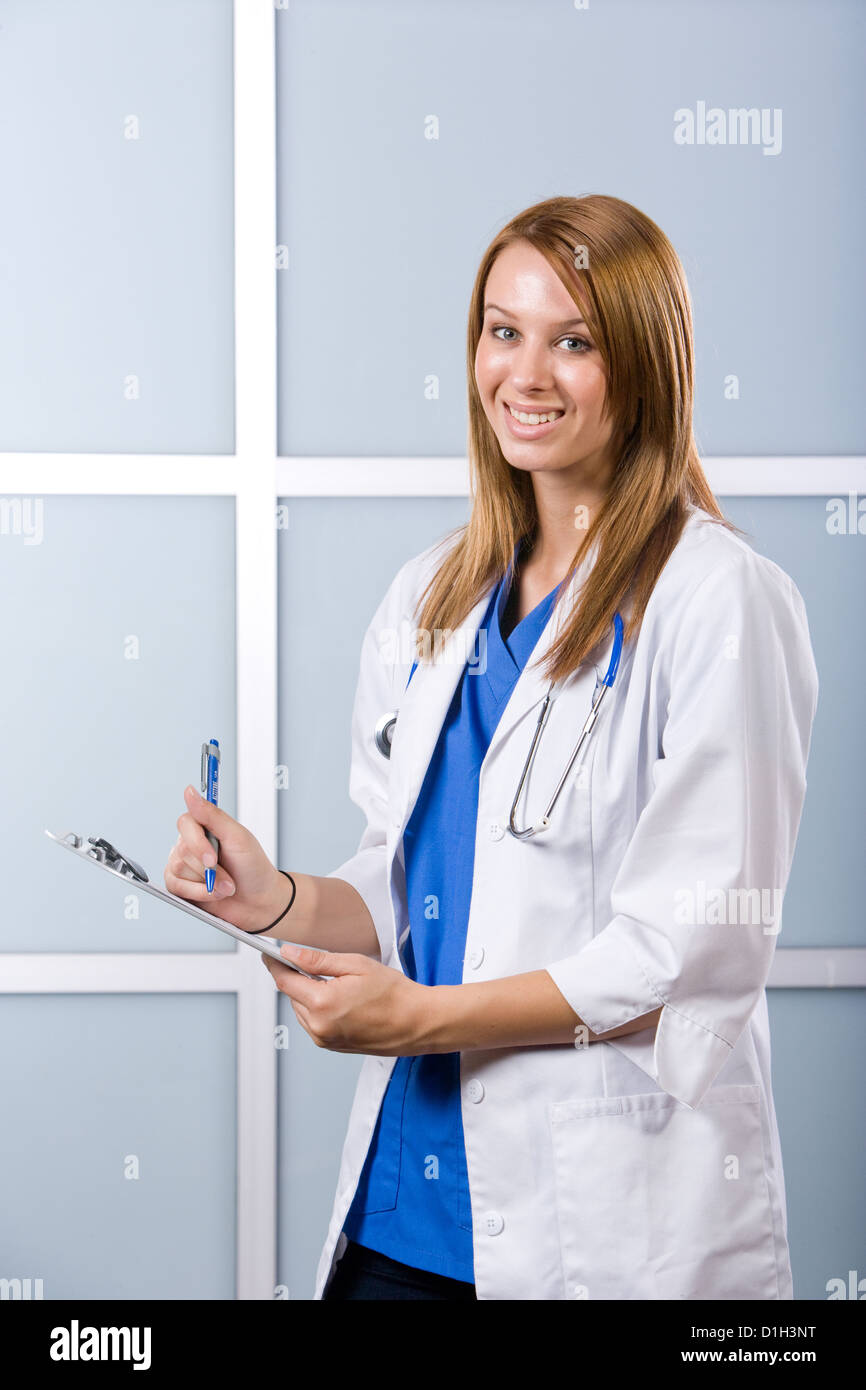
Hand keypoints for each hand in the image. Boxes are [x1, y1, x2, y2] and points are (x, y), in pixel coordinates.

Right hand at [164, 786, 286, 932]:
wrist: (260, 901)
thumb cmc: (253, 867)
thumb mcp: (237, 837)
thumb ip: (211, 814)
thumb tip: (189, 792)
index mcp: (205, 827)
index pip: (185, 823)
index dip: (197, 842)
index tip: (212, 858)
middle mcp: (191, 844)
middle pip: (183, 849)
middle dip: (209, 868)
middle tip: (228, 874)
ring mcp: (183, 865)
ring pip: (179, 869)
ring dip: (208, 883)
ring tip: (226, 885)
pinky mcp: (179, 886)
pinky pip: (176, 887)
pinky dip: (198, 893)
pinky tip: (213, 894)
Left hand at [262, 944, 432, 1054]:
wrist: (416, 1022)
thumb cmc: (393, 993)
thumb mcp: (355, 965)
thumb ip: (318, 960)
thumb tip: (290, 954)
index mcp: (323, 1003)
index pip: (285, 981)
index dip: (274, 964)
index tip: (269, 954)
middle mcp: (319, 1026)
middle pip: (292, 996)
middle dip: (297, 978)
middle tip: (314, 964)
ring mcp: (325, 1039)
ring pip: (301, 1010)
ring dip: (308, 994)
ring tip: (335, 984)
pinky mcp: (331, 1045)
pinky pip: (313, 1023)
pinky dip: (318, 1008)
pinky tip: (339, 1000)